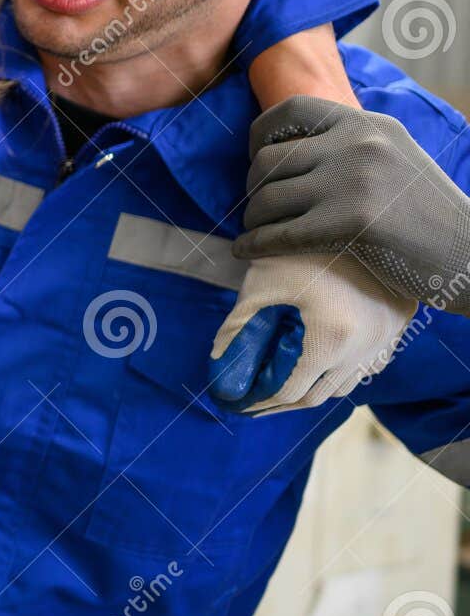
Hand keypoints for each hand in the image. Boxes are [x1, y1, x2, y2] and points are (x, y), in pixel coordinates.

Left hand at [208, 252, 414, 414]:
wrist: (357, 211)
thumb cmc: (301, 246)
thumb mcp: (261, 282)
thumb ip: (238, 324)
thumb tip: (217, 358)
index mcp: (330, 338)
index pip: (289, 390)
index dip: (259, 402)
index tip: (238, 404)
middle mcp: (365, 347)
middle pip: (318, 396)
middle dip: (281, 404)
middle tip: (255, 403)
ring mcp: (386, 339)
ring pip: (346, 385)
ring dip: (312, 391)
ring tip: (282, 387)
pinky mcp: (398, 326)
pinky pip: (368, 366)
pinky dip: (341, 374)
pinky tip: (319, 366)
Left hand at [234, 95, 469, 313]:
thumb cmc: (427, 213)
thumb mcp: (393, 157)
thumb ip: (349, 146)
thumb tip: (286, 148)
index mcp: (368, 125)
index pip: (293, 110)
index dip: (260, 134)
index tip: (255, 158)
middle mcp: (358, 146)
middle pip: (268, 161)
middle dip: (252, 188)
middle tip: (258, 207)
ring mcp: (354, 183)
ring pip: (267, 199)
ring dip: (253, 220)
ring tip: (257, 231)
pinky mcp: (350, 223)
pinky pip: (279, 234)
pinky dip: (255, 245)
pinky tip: (247, 250)